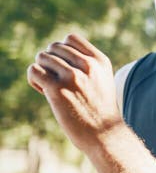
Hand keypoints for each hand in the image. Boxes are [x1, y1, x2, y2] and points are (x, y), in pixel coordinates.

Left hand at [27, 34, 122, 151]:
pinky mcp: (57, 89)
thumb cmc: (99, 109)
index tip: (66, 68)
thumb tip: (55, 52)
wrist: (103, 134)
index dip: (62, 51)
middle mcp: (87, 65)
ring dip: (42, 70)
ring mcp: (73, 76)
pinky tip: (43, 91)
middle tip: (57, 80)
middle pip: (54, 47)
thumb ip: (86, 64)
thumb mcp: (101, 80)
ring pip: (42, 57)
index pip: (71, 38)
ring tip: (50, 87)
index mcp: (100, 61)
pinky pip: (34, 70)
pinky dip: (34, 79)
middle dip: (51, 62)